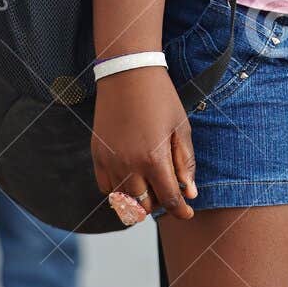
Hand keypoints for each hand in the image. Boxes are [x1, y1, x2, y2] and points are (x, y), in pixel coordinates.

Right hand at [91, 69, 197, 223]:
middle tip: (169, 192)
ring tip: (152, 187)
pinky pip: (105, 187)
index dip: (180, 210)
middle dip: (160, 203)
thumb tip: (190, 193)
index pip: (169, 199)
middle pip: (144, 205)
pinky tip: (132, 180)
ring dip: (139, 199)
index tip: (187, 213)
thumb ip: (185, 163)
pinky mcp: (97, 154)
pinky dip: (119, 191)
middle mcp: (128, 165)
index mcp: (153, 159)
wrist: (128, 73)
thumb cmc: (160, 98)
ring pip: (123, 200)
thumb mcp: (181, 128)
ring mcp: (110, 161)